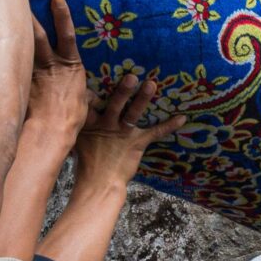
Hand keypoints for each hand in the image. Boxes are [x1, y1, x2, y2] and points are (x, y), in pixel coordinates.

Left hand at [22, 0, 90, 151]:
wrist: (53, 134)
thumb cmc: (72, 119)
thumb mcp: (81, 101)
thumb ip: (80, 92)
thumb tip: (88, 95)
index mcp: (72, 67)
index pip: (67, 35)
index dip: (62, 16)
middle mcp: (53, 65)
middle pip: (39, 36)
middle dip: (31, 18)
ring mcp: (36, 73)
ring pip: (26, 48)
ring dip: (18, 31)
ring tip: (6, 12)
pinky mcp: (24, 83)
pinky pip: (16, 65)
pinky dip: (7, 55)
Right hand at [75, 68, 185, 190]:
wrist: (99, 183)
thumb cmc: (88, 161)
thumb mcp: (78, 139)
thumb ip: (81, 123)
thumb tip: (78, 108)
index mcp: (90, 122)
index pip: (91, 101)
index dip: (93, 91)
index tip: (94, 80)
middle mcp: (107, 124)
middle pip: (115, 104)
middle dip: (123, 90)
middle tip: (131, 77)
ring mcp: (123, 133)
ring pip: (133, 113)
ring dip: (142, 99)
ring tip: (151, 85)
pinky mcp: (137, 143)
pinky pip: (155, 132)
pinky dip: (169, 125)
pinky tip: (182, 118)